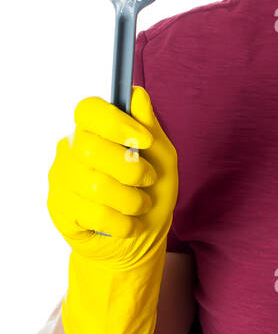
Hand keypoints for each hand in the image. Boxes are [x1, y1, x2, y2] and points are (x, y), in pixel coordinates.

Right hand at [47, 86, 178, 268]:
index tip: (143, 140)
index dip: (115, 123)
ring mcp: (60, 178)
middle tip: (149, 180)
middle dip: (131, 168)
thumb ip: (150, 127)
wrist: (139, 240)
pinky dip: (122, 222)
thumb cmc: (150, 193)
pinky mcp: (59, 208)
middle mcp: (71, 148)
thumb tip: (137, 93)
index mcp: (94, 129)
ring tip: (141, 205)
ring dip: (131, 199)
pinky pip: (93, 213)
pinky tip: (128, 224)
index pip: (88, 110)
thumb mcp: (163, 160)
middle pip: (90, 147)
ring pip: (93, 184)